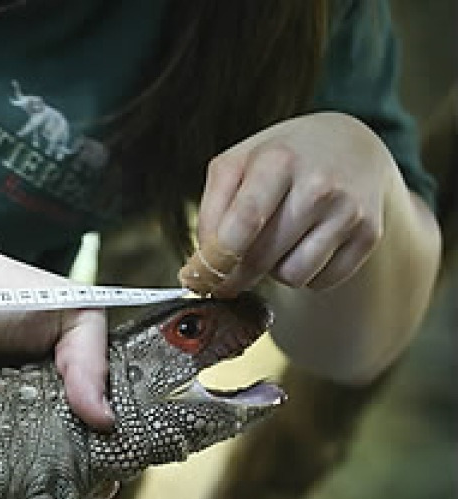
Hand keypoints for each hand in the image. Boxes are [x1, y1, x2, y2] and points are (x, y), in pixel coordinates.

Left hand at [182, 113, 390, 296]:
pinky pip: (321, 282)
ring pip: (293, 276)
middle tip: (230, 266)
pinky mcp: (369, 234)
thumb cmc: (283, 157)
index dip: (218, 258)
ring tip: (277, 242)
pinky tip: (304, 245)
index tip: (202, 276)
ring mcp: (349, 210)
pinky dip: (306, 274)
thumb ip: (211, 210)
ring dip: (274, 271)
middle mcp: (319, 185)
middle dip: (238, 271)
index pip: (245, 221)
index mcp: (279, 160)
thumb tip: (202, 265)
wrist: (352, 144)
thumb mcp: (236, 164)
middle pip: (262, 257)